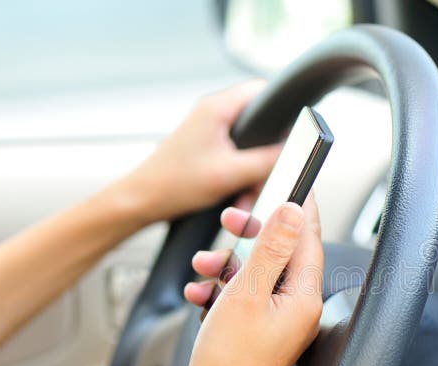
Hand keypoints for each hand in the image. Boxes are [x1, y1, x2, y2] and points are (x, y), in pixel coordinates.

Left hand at [121, 80, 280, 222]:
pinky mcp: (208, 147)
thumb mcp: (229, 174)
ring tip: (247, 192)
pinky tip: (238, 192)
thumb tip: (294, 152)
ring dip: (255, 169)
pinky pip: (238, 155)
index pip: (263, 90)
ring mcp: (210, 130)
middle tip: (267, 174)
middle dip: (269, 152)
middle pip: (261, 121)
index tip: (295, 132)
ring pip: (251, 143)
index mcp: (216, 108)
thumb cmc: (172, 185)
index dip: (283, 109)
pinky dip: (243, 174)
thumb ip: (265, 161)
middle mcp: (213, 113)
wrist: (142, 202)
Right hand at [178, 198, 322, 365]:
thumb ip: (271, 248)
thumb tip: (293, 212)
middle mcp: (297, 309)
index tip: (294, 182)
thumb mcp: (247, 293)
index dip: (298, 208)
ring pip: (256, 275)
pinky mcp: (259, 331)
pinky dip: (222, 290)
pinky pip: (244, 297)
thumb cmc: (228, 361)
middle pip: (280, 254)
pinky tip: (200, 294)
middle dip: (250, 237)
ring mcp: (278, 322)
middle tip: (230, 221)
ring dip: (227, 265)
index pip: (308, 240)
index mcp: (304, 298)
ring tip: (203, 269)